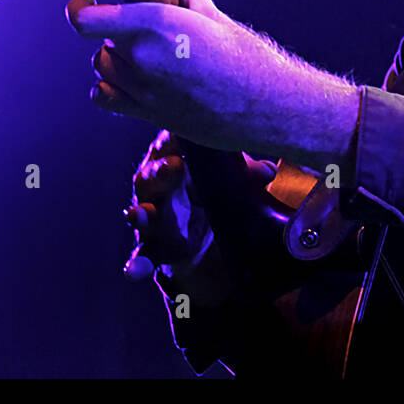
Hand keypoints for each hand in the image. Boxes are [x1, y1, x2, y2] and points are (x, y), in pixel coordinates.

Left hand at [65, 0, 359, 164]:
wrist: (268, 106)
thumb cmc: (250, 61)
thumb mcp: (216, 16)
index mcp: (157, 27)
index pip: (88, 21)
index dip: (82, 9)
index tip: (88, 2)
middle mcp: (143, 59)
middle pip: (101, 42)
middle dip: (117, 32)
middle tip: (146, 31)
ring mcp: (144, 90)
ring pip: (102, 68)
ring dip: (115, 59)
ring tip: (145, 56)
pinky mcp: (149, 115)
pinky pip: (105, 98)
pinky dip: (108, 88)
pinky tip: (130, 81)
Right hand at [124, 128, 277, 305]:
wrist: (203, 239)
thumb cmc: (212, 193)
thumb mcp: (228, 183)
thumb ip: (246, 174)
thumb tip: (267, 170)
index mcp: (174, 160)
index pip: (169, 144)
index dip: (173, 138)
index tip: (182, 133)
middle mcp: (157, 186)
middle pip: (151, 176)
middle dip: (161, 172)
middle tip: (174, 167)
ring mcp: (152, 218)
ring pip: (141, 213)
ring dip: (141, 214)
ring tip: (140, 214)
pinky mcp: (153, 248)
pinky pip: (142, 256)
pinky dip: (137, 263)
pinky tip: (135, 270)